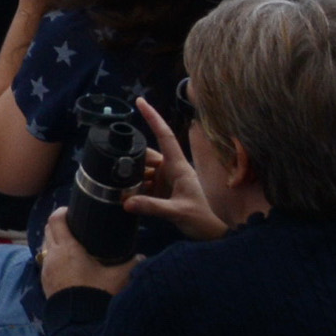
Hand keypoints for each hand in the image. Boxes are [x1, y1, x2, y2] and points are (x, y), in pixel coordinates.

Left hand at [37, 215, 133, 299]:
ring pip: (45, 246)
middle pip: (48, 230)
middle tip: (73, 225)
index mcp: (67, 248)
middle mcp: (52, 256)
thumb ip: (132, 264)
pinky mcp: (45, 283)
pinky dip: (53, 258)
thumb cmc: (98, 295)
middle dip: (58, 225)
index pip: (56, 220)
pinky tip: (66, 264)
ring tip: (70, 245)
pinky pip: (45, 262)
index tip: (72, 211)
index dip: (62, 212)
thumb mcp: (119, 278)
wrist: (80, 324)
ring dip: (54, 241)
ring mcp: (46, 270)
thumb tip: (142, 257)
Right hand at [122, 96, 227, 243]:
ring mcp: (168, 181)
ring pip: (144, 171)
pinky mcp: (165, 193)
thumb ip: (153, 207)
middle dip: (131, 160)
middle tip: (116, 171)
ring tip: (119, 187)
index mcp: (178, 166)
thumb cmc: (206, 218)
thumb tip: (125, 201)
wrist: (220, 234)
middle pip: (146, 155)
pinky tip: (127, 198)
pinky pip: (146, 185)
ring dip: (132, 178)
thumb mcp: (178, 212)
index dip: (153, 117)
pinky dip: (136, 190)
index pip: (164, 136)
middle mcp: (172, 169)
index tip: (139, 101)